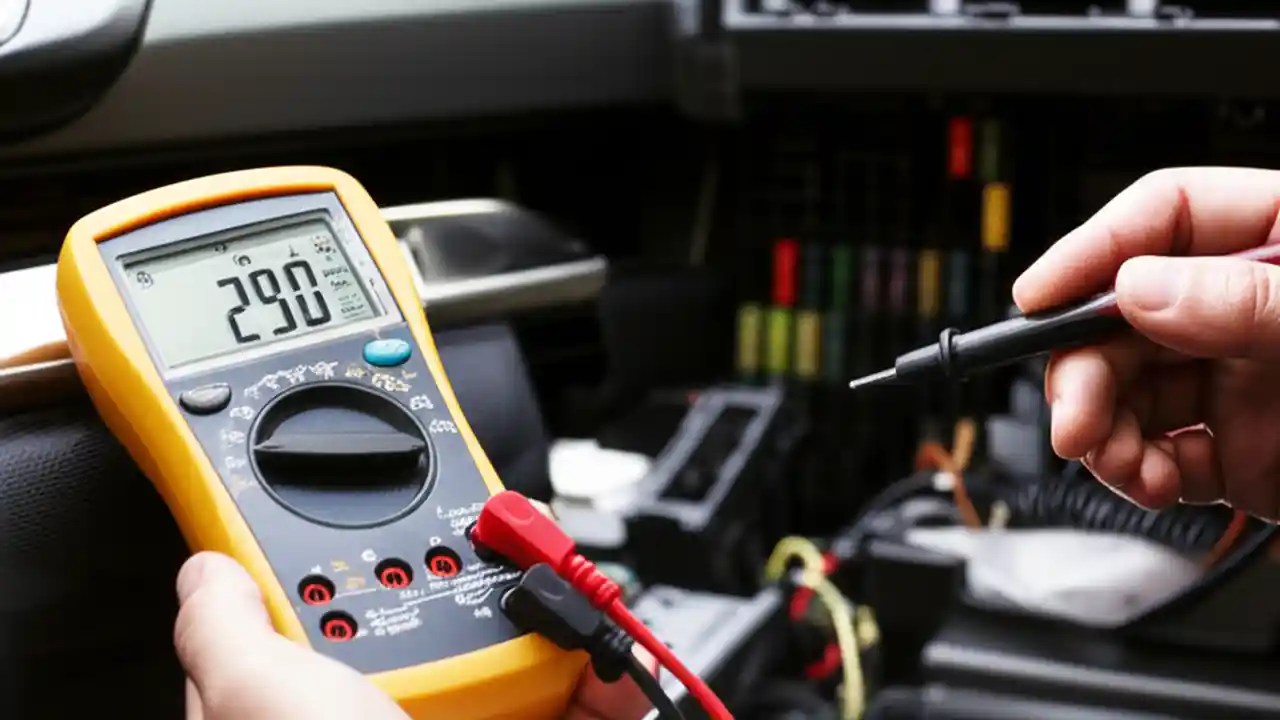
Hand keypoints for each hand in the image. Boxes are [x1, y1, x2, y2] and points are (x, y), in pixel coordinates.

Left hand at [176, 552, 658, 719]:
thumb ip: (223, 633)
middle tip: (512, 553)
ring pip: (515, 657)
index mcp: (302, 709)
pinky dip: (604, 680)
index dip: (358, 559)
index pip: (319, 615)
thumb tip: (203, 571)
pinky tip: (611, 668)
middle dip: (484, 580)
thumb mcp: (256, 705)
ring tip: (575, 606)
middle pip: (436, 618)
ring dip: (557, 624)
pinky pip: (574, 703)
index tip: (400, 521)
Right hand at [1013, 167, 1279, 519]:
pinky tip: (1150, 482)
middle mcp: (1247, 310)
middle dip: (1083, 368)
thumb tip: (1140, 289)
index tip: (1039, 295)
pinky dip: (1138, 473)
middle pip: (1124, 315)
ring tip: (1107, 457)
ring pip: (1128, 389)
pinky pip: (1162, 455)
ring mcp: (1241, 381)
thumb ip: (1248, 300)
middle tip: (1073, 415)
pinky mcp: (1241, 452)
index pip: (1167, 215)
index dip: (1094, 248)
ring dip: (1099, 428)